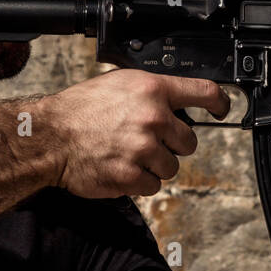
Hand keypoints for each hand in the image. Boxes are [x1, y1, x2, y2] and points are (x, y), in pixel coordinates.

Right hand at [43, 70, 229, 198]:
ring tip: (128, 154)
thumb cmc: (80, 110)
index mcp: (152, 90)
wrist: (49, 137)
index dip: (219, 102)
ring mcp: (143, 149)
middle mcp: (152, 118)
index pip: (204, 91)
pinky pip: (153, 185)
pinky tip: (120, 167)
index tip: (221, 109)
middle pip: (189, 141)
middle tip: (146, 141)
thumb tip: (177, 103)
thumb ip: (151, 93)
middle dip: (172, 144)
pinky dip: (139, 181)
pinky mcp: (132, 176)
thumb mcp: (118, 84)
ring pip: (171, 167)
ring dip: (154, 165)